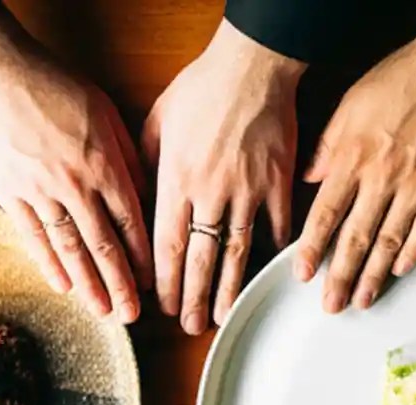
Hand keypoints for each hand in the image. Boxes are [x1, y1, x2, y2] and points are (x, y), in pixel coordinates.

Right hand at [0, 9, 151, 321]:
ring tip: (101, 312)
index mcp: (104, 165)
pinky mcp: (9, 193)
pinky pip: (32, 236)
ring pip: (69, 247)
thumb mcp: (106, 112)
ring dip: (88, 284)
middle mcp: (75, 185)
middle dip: (120, 284)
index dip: (142, 257)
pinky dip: (48, 263)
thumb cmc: (56, 86)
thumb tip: (144, 195)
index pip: (131, 222)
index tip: (152, 283)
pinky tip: (62, 286)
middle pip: (103, 245)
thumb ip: (127, 156)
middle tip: (133, 316)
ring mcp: (39, 192)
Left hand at [143, 20, 304, 333]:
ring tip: (219, 316)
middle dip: (191, 299)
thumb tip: (136, 199)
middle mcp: (210, 194)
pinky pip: (277, 229)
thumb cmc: (203, 88)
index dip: (163, 282)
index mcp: (176, 180)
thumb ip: (145, 165)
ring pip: (235, 253)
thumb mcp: (156, 123)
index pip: (165, 245)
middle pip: (198, 259)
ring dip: (226, 290)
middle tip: (188, 327)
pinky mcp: (278, 184)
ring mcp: (247, 192)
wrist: (252, 67)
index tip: (160, 305)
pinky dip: (272, 255)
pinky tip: (266, 278)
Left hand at [295, 20, 415, 312]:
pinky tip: (399, 271)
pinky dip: (412, 252)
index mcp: (353, 158)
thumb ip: (326, 147)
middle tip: (330, 306)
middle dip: (340, 276)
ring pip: (390, 241)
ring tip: (361, 301)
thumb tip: (308, 180)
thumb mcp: (348, 105)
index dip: (313, 248)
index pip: (325, 214)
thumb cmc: (399, 80)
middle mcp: (383, 177)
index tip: (302, 275)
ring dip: (373, 275)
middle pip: (356, 237)